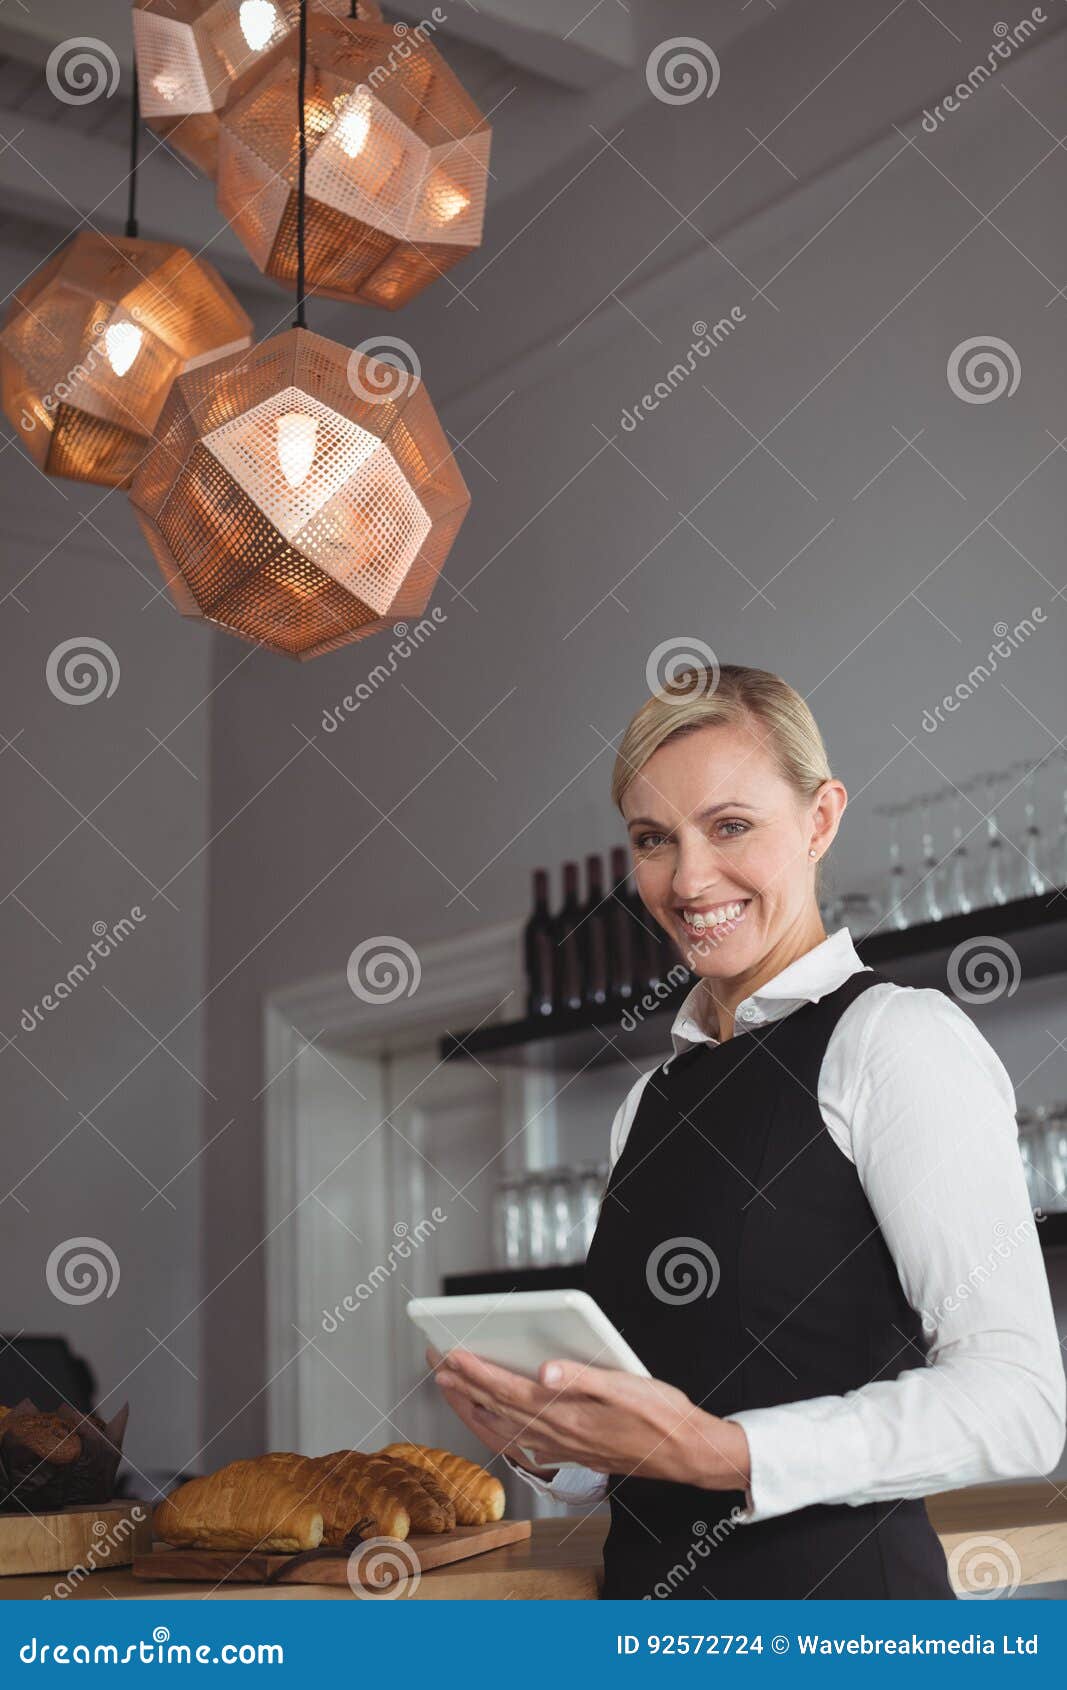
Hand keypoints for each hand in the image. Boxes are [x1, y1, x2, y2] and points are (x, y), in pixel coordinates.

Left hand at [427, 1346, 750, 1490]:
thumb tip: (544, 1370)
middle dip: (461, 1384)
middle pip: (495, 1408)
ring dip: (471, 1407)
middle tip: (434, 1361)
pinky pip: (518, 1444)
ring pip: (502, 1429)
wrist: (684, 1454)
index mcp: (566, 1414)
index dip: (473, 1371)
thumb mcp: (626, 1386)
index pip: (506, 1389)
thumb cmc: (660, 1415)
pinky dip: (496, 1431)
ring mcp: (560, 1448)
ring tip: (450, 1388)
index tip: (447, 1353)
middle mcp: (556, 1435)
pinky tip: (491, 1423)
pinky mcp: (569, 1454)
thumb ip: (582, 1377)